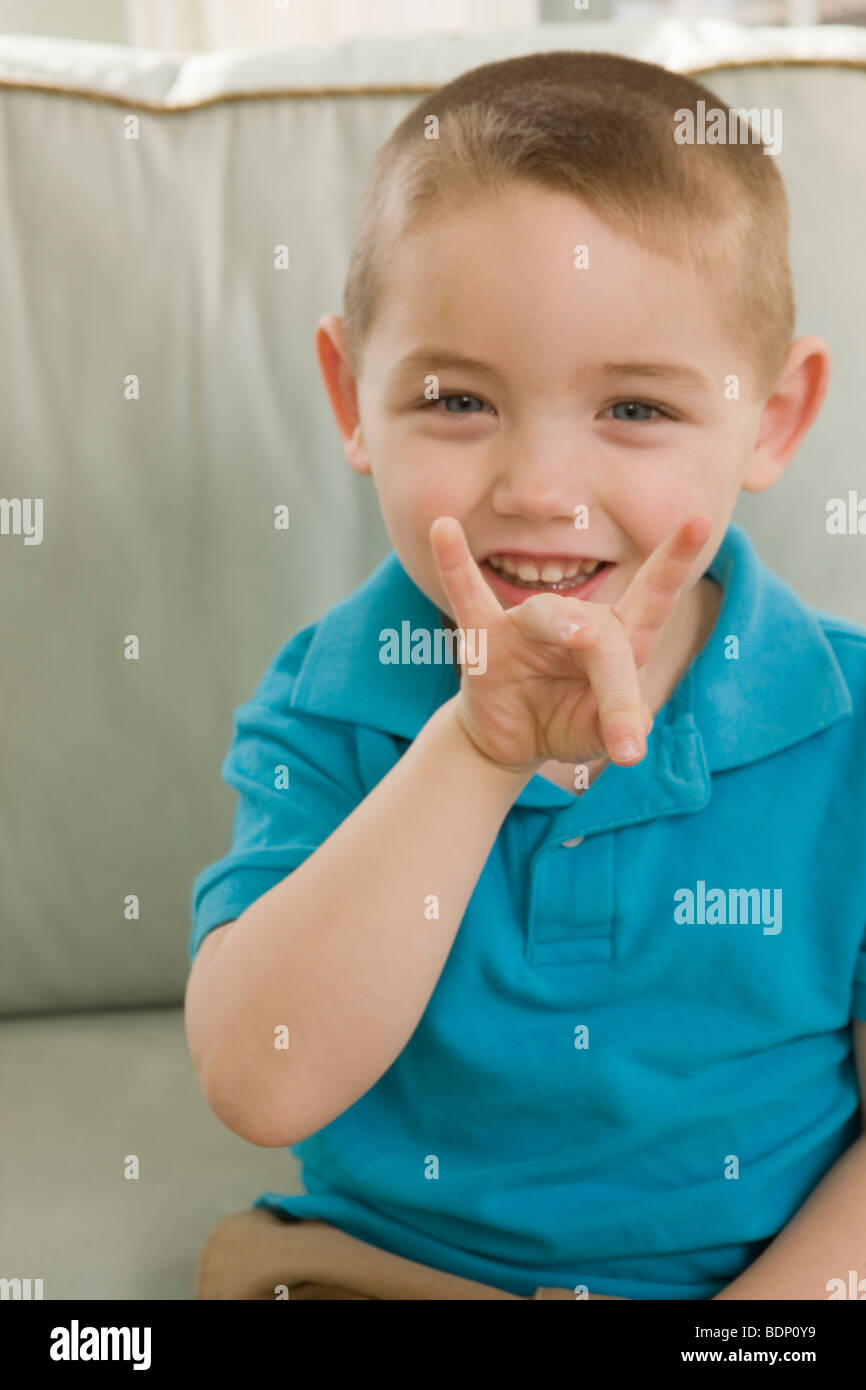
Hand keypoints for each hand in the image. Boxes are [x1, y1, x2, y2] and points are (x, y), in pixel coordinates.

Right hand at [429, 513, 712, 775]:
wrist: (512, 742)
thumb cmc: (566, 724)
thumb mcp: (598, 734)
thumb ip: (619, 728)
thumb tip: (632, 740)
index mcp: (619, 639)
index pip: (653, 596)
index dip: (674, 560)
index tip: (701, 519)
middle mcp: (577, 622)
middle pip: (604, 631)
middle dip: (617, 682)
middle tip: (626, 736)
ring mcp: (527, 627)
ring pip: (548, 616)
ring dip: (563, 628)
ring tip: (581, 639)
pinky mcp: (485, 640)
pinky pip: (467, 596)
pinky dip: (455, 565)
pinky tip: (444, 530)